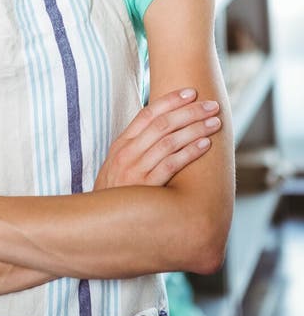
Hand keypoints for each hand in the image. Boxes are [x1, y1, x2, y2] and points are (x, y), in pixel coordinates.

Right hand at [94, 89, 220, 189]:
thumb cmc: (117, 193)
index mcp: (121, 144)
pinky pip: (171, 164)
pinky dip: (189, 152)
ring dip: (195, 128)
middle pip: (162, 124)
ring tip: (215, 123)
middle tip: (212, 105)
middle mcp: (127, 153)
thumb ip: (137, 147)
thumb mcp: (118, 165)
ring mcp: (135, 169)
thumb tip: (165, 128)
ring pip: (169, 141)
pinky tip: (205, 144)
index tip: (192, 92)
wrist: (101, 224)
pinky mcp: (146, 187)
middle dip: (190, 111)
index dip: (171, 100)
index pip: (148, 113)